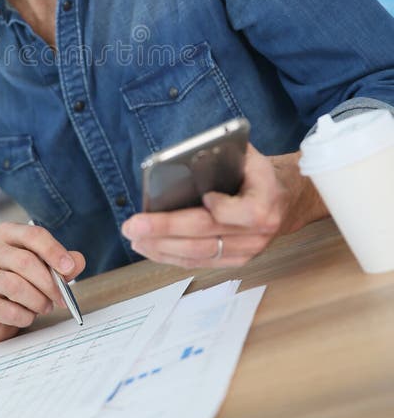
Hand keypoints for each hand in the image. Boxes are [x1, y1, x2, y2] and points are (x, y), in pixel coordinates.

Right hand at [0, 222, 85, 342]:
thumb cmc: (20, 280)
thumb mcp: (44, 267)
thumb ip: (62, 263)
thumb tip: (77, 262)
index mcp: (6, 233)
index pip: (32, 235)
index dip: (53, 251)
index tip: (69, 268)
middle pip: (24, 261)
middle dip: (48, 283)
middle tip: (62, 298)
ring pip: (14, 285)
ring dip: (37, 300)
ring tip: (44, 307)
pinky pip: (4, 309)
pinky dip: (23, 316)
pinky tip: (27, 316)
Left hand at [121, 144, 327, 268]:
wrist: (285, 201)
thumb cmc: (258, 175)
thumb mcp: (250, 157)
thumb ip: (225, 155)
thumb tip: (190, 155)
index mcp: (265, 203)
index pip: (242, 213)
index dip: (219, 208)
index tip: (201, 197)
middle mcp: (257, 234)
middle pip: (207, 235)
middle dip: (165, 231)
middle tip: (133, 225)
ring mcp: (246, 252)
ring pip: (199, 254)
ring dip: (161, 248)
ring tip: (134, 237)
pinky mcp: (235, 262)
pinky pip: (198, 263)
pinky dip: (170, 256)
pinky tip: (149, 247)